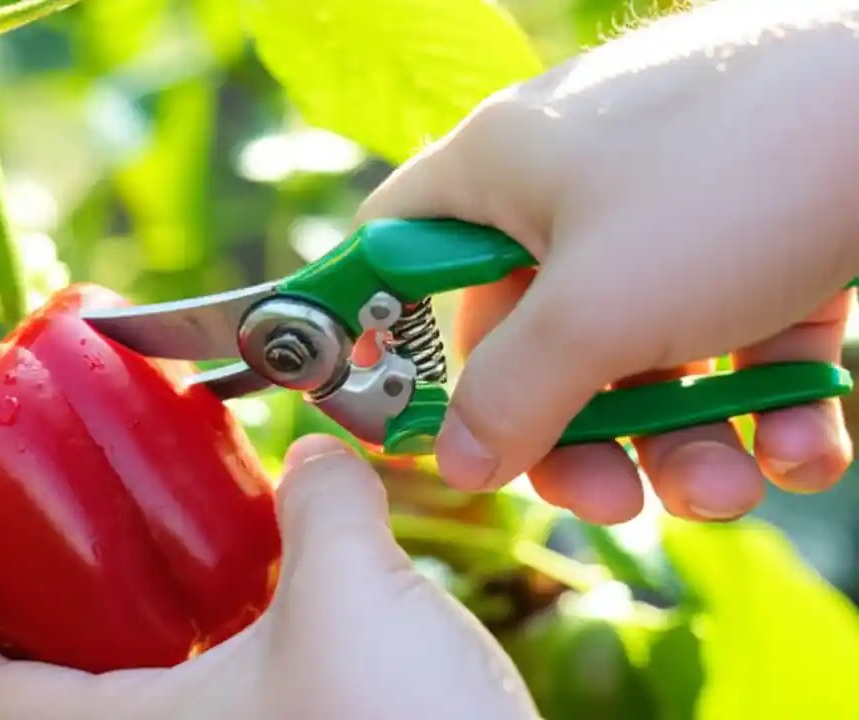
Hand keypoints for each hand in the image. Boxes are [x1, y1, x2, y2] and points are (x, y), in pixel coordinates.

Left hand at [0, 435, 537, 719]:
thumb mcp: (351, 595)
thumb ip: (325, 502)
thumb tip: (320, 452)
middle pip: (63, 697)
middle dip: (58, 616)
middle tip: (70, 537)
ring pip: (151, 703)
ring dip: (148, 632)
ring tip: (171, 553)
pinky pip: (223, 711)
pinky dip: (221, 659)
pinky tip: (268, 607)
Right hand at [357, 1, 858, 523]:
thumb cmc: (731, 182)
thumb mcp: (594, 312)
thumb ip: (510, 398)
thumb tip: (457, 464)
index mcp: (497, 172)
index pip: (397, 255)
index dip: (384, 340)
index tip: (404, 422)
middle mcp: (570, 185)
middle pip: (530, 338)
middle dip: (575, 436)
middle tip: (612, 498)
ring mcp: (670, 208)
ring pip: (639, 353)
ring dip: (678, 441)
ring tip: (731, 487)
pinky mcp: (761, 232)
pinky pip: (731, 335)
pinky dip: (758, 403)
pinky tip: (802, 447)